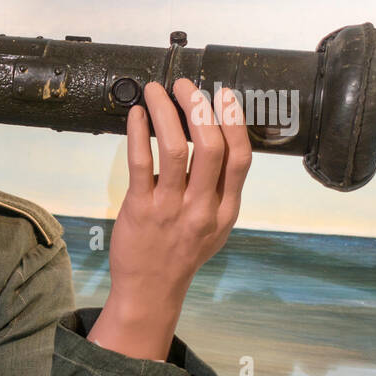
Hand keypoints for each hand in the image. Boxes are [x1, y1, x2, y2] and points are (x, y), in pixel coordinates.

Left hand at [89, 78, 251, 359]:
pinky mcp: (140, 209)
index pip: (240, 158)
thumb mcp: (215, 228)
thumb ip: (220, 191)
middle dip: (199, 108)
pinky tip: (135, 116)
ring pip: (175, 149)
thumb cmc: (181, 253)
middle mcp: (202, 208)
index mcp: (225, 210)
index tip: (224, 94)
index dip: (234, 121)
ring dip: (166, 113)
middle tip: (185, 85)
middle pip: (211, 147)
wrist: (151, 289)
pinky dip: (138, 134)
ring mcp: (170, 208)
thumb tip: (219, 143)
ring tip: (157, 91)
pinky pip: (140, 163)